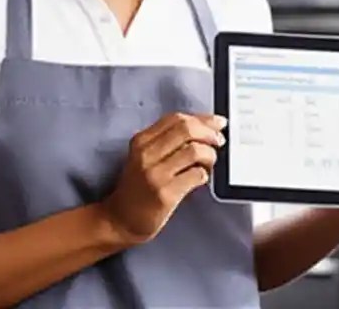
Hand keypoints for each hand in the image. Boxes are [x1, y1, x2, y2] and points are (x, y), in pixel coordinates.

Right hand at [99, 112, 225, 246]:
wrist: (119, 219)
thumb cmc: (136, 188)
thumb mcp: (143, 157)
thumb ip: (167, 143)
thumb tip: (203, 128)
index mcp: (141, 140)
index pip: (176, 119)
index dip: (201, 118)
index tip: (217, 122)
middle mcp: (146, 154)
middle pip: (186, 129)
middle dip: (209, 133)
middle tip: (219, 141)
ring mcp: (155, 174)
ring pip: (194, 150)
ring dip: (210, 155)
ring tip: (209, 163)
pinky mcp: (165, 194)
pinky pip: (196, 175)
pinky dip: (205, 174)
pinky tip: (201, 178)